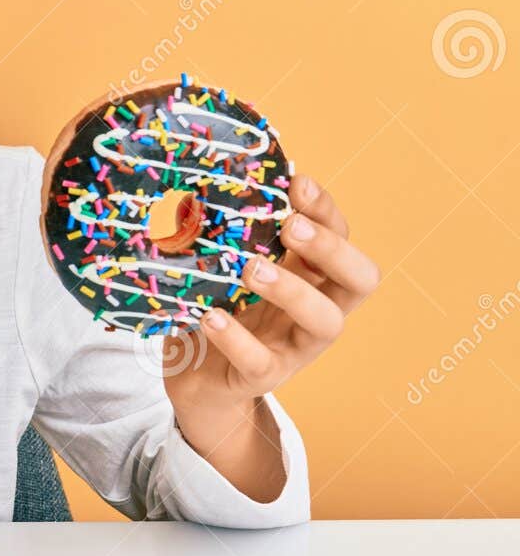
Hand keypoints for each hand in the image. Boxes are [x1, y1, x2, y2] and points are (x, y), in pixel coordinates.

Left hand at [164, 172, 380, 457]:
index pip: (340, 235)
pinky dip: (236, 339)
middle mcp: (317, 309)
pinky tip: (212, 317)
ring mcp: (295, 347)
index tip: (296, 183)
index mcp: (313, 275)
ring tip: (252, 270)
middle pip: (359, 279)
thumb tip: (212, 177)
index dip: (325, 209)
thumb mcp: (229, 266)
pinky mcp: (263, 377)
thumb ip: (234, 234)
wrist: (196, 376)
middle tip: (291, 228)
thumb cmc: (219, 306)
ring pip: (325, 322)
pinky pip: (261, 362)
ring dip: (293, 291)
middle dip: (331, 250)